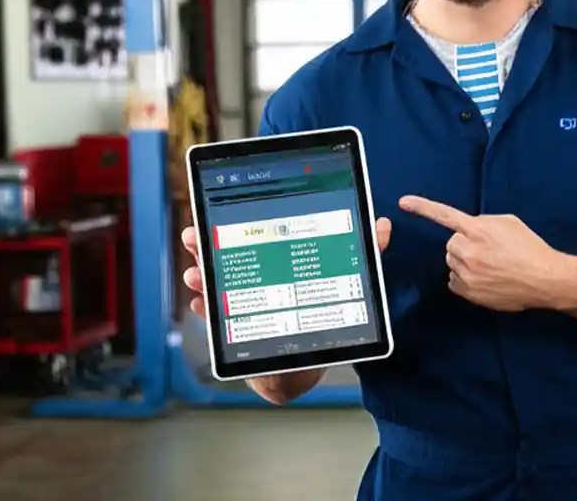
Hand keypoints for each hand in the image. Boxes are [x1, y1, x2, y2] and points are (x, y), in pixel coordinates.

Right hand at [180, 217, 392, 318]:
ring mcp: (239, 301)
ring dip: (200, 274)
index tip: (213, 213)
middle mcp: (252, 276)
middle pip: (224, 253)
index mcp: (274, 258)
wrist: (307, 362)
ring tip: (195, 273)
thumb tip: (383, 226)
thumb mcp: (347, 281)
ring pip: (215, 282)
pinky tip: (201, 304)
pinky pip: (216, 317)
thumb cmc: (324, 315)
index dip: (229, 220)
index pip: (250, 231)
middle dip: (205, 243)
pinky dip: (207, 310)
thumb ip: (363, 254)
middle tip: (193, 235)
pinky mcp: (235, 329)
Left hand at [399, 195, 566, 311]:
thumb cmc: (529, 248)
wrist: (544, 279)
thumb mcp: (508, 222)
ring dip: (464, 262)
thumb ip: (484, 222)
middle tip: (487, 251)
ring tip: (490, 266)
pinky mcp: (469, 292)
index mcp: (478, 229)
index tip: (403, 202)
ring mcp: (467, 273)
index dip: (423, 207)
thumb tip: (470, 229)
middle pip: (451, 244)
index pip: (445, 215)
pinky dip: (465, 279)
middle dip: (464, 245)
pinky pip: (454, 281)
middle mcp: (468, 250)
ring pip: (452, 262)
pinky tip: (485, 279)